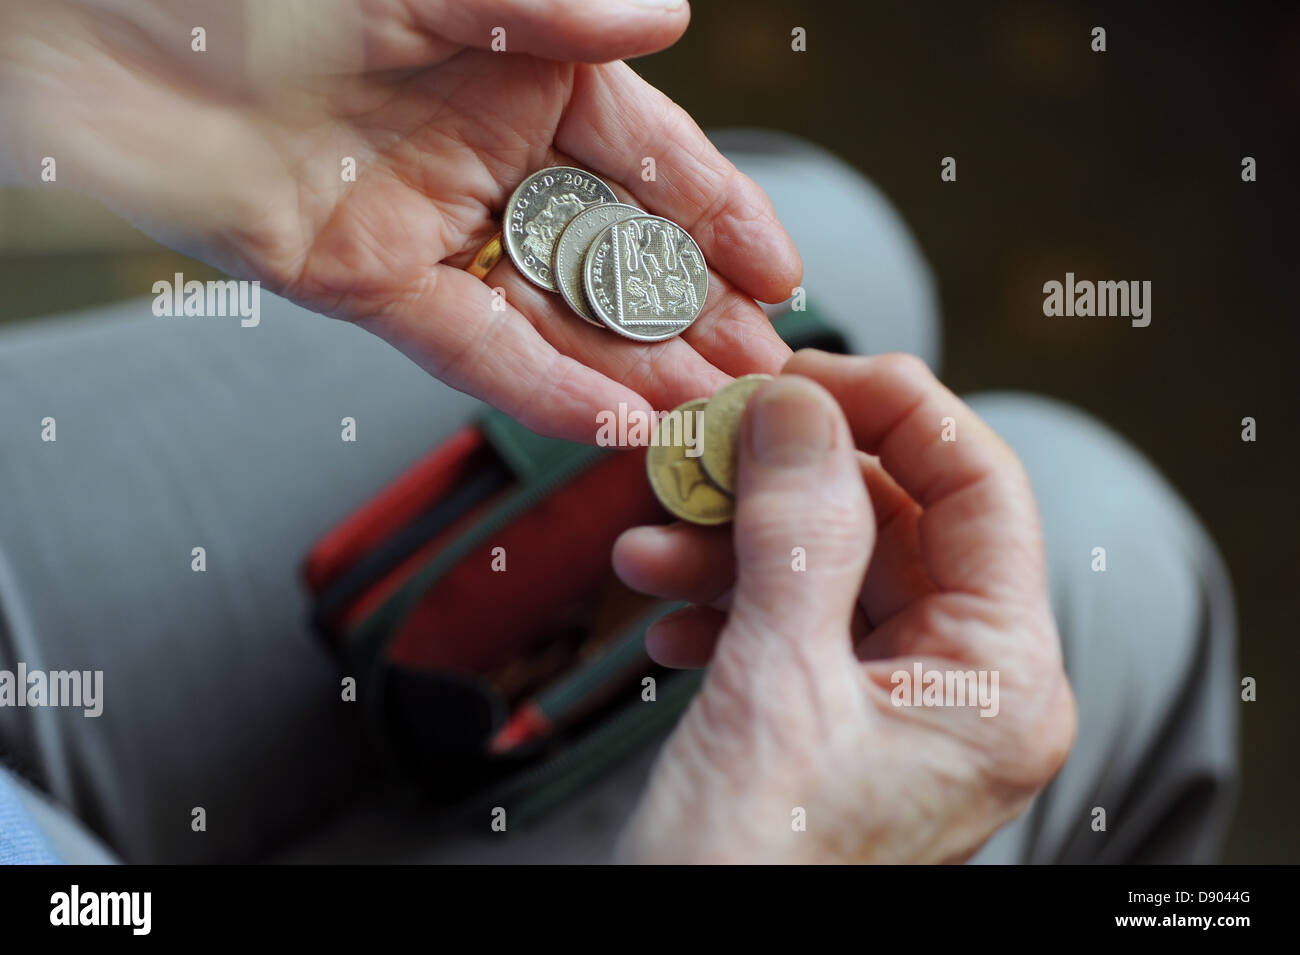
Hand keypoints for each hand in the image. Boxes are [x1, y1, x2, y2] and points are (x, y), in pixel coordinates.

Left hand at [0, 0, 799, 440]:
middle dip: (694, 312)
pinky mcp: (371, 285)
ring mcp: (435, 227)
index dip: (721, 216)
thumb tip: (661, 17)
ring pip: (555, 309)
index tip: (782, 274)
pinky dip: (538, 387)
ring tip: (709, 414)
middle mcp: (489, 154)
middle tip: (763, 373)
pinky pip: (470, 347)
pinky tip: (611, 424)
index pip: (651, 153)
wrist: (105, 38)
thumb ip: (542, 3)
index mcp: (520, 69)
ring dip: (635, 365)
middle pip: (616, 247)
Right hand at [612, 350, 1075, 862]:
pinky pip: (788, 617)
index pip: (978, 487)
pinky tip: (666, 615)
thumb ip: (797, 531)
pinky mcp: (831, 715)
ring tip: (651, 545)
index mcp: (997, 681)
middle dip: (784, 479)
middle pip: (891, 518)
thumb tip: (801, 406)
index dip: (892, 410)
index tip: (799, 375)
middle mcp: (961, 686)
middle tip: (704, 445)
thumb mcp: (775, 687)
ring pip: (827, 564)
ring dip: (733, 540)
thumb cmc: (746, 880)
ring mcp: (894, 702)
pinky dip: (723, 599)